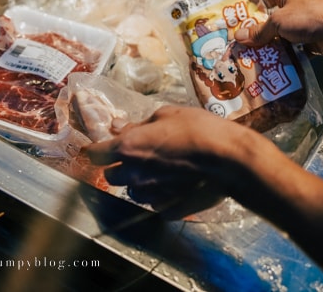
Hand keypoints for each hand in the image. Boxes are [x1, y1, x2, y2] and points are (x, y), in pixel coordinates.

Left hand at [84, 105, 253, 217]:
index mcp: (128, 147)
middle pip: (110, 177)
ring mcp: (150, 194)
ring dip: (137, 183)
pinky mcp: (167, 208)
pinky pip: (154, 204)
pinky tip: (172, 186)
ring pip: (132, 192)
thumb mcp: (166, 114)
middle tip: (132, 158)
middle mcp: (134, 174)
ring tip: (156, 172)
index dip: (94, 151)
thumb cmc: (198, 129)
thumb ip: (138, 124)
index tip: (97, 149)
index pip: (95, 155)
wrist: (229, 159)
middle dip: (117, 168)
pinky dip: (158, 196)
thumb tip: (119, 127)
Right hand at [235, 0, 322, 58]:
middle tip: (236, 44)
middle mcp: (293, 8)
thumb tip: (239, 37)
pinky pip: (292, 51)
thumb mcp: (278, 21)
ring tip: (249, 58)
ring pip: (280, 37)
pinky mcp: (310, 42)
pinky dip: (283, 58)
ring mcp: (302, 26)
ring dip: (268, 47)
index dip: (247, 8)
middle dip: (254, 33)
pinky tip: (268, 67)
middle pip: (269, 21)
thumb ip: (259, 30)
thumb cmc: (309, 17)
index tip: (232, 20)